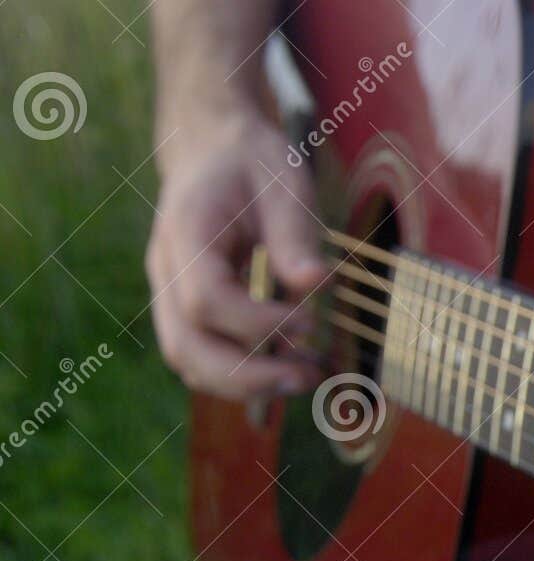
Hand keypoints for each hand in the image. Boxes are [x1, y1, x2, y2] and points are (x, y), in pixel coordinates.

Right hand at [145, 113, 325, 397]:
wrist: (214, 150)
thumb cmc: (254, 165)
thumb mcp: (284, 184)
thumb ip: (294, 235)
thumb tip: (315, 283)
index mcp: (186, 232)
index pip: (206, 299)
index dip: (258, 323)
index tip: (311, 321)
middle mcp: (166, 268)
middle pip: (185, 346)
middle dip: (248, 375)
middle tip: (309, 376)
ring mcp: (168, 291)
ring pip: (187, 360)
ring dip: (244, 384)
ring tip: (305, 378)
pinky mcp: (185, 307)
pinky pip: (201, 354)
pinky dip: (240, 374)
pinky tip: (288, 369)